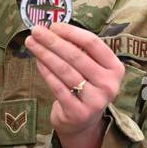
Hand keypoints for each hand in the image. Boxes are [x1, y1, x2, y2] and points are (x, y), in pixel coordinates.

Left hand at [25, 21, 123, 147]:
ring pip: (65, 71)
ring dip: (45, 54)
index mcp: (115, 68)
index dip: (71, 32)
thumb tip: (53, 28)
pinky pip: (57, 86)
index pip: (93, 43)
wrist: (83, 123)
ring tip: (31, 43)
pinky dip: (45, 71)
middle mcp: (109, 84)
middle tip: (36, 31)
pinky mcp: (78, 112)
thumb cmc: (85, 87)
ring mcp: (95, 100)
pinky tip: (37, 61)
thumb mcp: (91, 69)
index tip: (53, 25)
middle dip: (53, 41)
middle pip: (76, 56)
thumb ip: (79, 50)